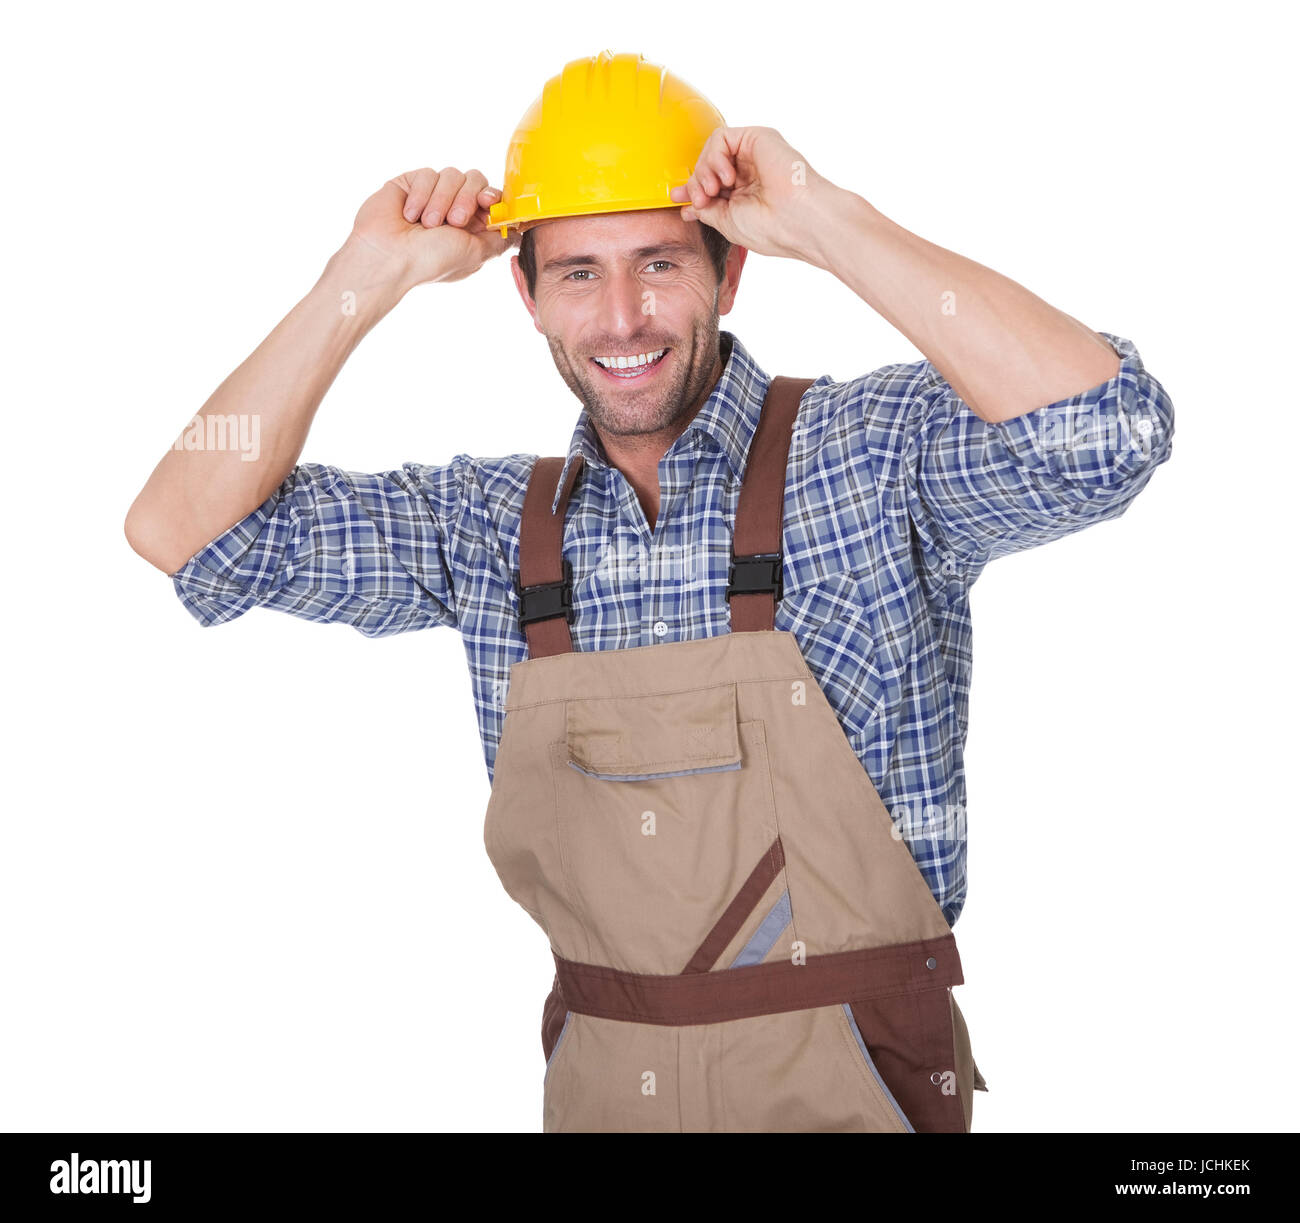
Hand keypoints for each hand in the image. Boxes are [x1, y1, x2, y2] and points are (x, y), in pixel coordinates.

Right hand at [347, 166, 516, 289]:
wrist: (389, 257)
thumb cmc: (430, 262)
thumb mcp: (475, 254)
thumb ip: (499, 239)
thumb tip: (518, 228)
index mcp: (471, 227)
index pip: (492, 197)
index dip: (492, 196)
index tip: (488, 203)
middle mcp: (453, 208)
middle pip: (476, 179)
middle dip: (467, 199)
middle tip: (454, 221)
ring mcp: (432, 195)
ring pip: (452, 175)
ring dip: (442, 201)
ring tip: (428, 224)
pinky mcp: (411, 183)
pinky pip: (428, 174)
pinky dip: (422, 196)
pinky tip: (410, 215)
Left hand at [669, 126, 833, 261]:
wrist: (798, 220)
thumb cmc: (771, 228)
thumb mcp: (727, 222)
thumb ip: (706, 210)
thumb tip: (687, 206)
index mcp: (746, 192)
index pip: (710, 182)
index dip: (691, 187)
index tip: (676, 196)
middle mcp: (750, 171)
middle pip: (708, 164)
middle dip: (697, 182)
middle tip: (702, 200)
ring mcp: (754, 154)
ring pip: (712, 149)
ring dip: (704, 170)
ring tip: (715, 190)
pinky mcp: (758, 138)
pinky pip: (721, 138)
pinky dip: (714, 156)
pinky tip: (725, 177)